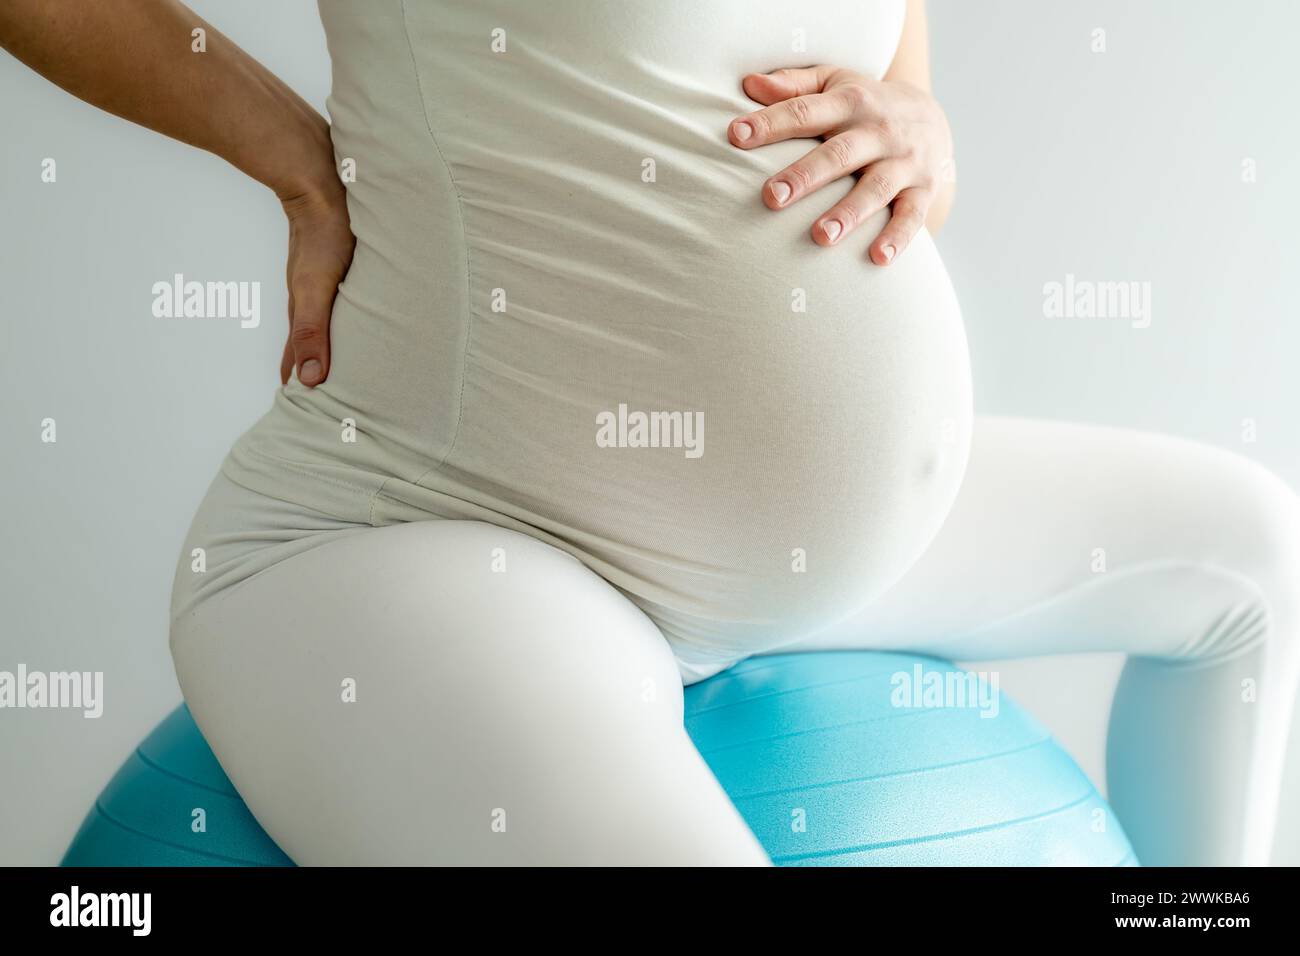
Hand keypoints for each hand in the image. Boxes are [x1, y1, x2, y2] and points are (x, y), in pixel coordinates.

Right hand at [278, 185, 354, 386]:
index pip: (298, 355)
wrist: (316, 183)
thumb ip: (314, 331)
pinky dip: (336, 314)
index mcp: (304, 310)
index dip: (298, 379)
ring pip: (319, 318)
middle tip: (311, 392)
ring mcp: (317, 277)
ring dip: (322, 341)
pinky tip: (346, 309)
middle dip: (308, 366)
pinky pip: (333, 296)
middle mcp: (307, 296)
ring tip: (329, 358)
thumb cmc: (324, 235)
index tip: (296, 408)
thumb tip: (309, 379)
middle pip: (305, 339)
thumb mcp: (319, 289)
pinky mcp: (331, 261)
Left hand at [728, 65, 953, 264]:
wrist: (933, 118)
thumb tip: (749, 84)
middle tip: (772, 197)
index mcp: (850, 102)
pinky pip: (912, 215)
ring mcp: (904, 162)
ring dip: (849, 213)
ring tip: (821, 237)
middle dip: (806, 176)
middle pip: (839, 154)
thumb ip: (793, 86)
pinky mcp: (924, 189)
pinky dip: (898, 237)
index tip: (736, 137)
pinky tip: (878, 258)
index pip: (806, 112)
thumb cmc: (865, 105)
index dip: (771, 123)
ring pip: (875, 188)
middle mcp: (879, 130)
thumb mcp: (834, 83)